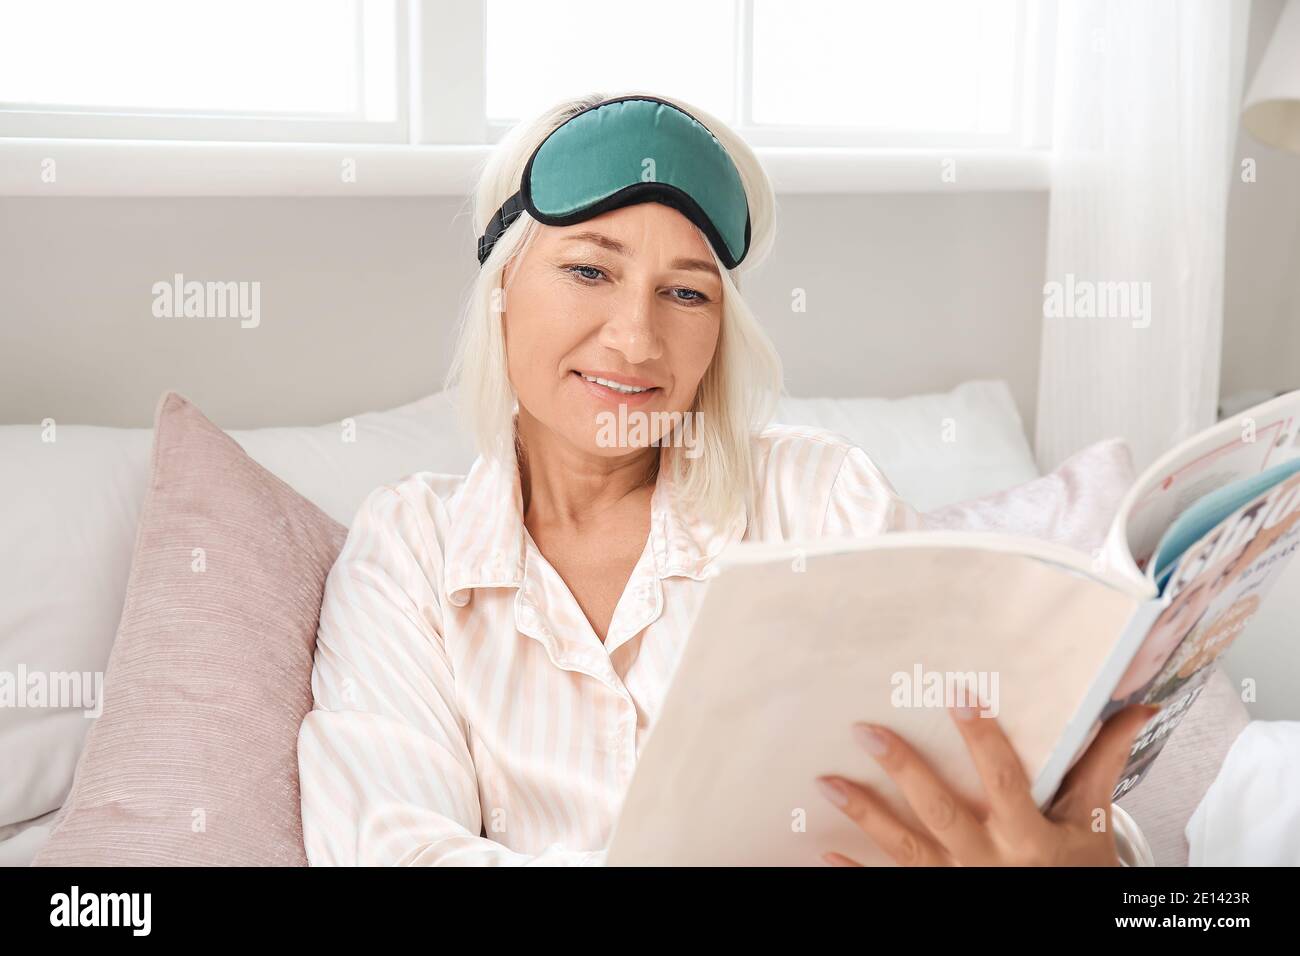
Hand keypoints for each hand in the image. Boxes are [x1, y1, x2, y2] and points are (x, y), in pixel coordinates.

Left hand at [815, 701, 1156, 865]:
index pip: (1004, 781)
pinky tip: (824, 849)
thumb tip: (1137, 708)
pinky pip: (892, 885)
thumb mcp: (1091, 821)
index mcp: (1031, 838)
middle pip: (940, 813)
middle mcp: (990, 862)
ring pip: (904, 848)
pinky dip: (855, 870)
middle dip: (902, 771)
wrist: (1075, 923)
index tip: (959, 696)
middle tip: (866, 732)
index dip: (983, 740)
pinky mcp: (937, 898)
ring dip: (863, 814)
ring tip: (825, 782)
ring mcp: (958, 883)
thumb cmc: (1077, 869)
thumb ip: (1102, 763)